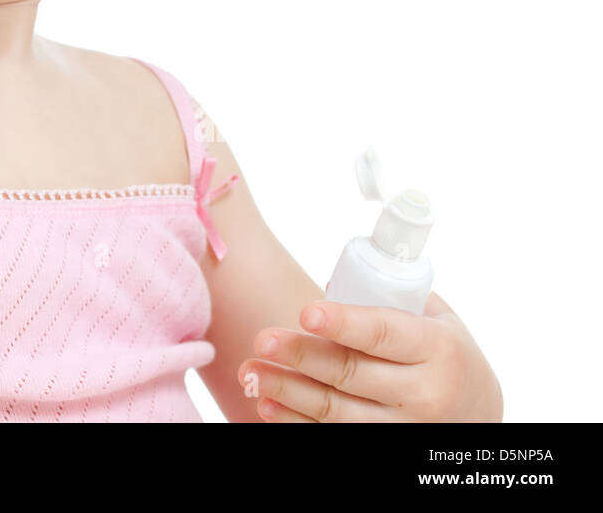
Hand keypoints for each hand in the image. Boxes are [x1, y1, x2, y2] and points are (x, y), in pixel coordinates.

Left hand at [236, 291, 502, 421]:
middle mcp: (427, 394)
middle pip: (351, 374)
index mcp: (439, 349)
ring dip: (288, 392)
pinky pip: (337, 437)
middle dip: (301, 356)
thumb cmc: (450, 359)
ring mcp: (408, 428)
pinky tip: (268, 406)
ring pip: (337, 411)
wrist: (483, 419)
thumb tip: (334, 284)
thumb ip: (394, 299)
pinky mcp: (390, 449)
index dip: (343, 324)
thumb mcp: (440, 323)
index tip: (305, 312)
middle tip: (263, 340)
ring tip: (251, 372)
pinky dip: (298, 423)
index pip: (384, 334)